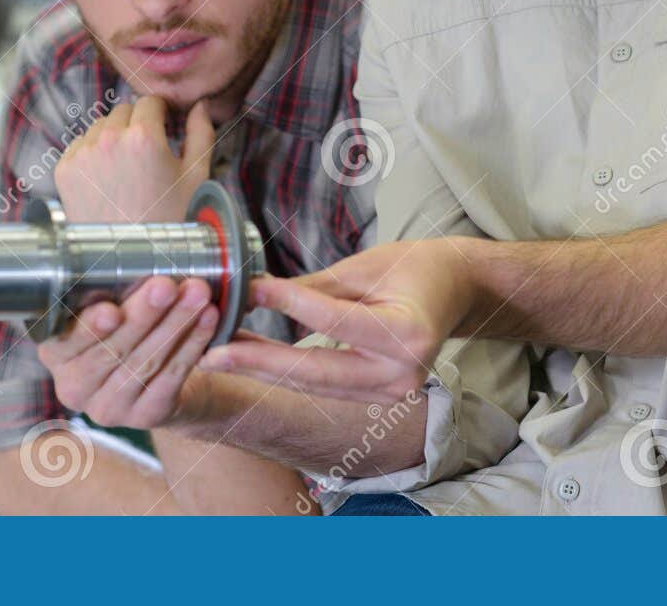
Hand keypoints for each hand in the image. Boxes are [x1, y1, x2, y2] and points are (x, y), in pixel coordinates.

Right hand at [37, 276, 218, 429]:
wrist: (156, 373)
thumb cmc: (127, 322)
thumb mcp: (107, 301)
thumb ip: (107, 282)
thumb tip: (130, 244)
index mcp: (56, 352)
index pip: (67, 341)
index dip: (88, 328)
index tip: (111, 310)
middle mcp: (74, 386)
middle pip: (111, 351)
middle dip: (143, 315)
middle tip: (167, 286)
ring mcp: (108, 407)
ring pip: (145, 363)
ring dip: (175, 325)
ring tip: (197, 293)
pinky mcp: (144, 416)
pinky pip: (171, 377)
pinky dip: (193, 344)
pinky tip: (208, 318)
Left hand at [54, 96, 213, 224]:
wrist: (127, 260)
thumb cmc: (168, 222)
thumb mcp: (196, 178)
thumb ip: (201, 134)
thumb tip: (200, 106)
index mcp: (144, 137)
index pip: (150, 101)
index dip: (162, 113)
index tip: (167, 127)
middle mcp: (108, 139)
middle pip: (123, 110)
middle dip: (138, 124)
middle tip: (148, 152)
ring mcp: (82, 154)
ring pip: (100, 126)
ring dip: (114, 136)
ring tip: (127, 167)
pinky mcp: (65, 170)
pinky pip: (80, 144)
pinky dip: (93, 152)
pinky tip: (108, 177)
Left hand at [198, 237, 479, 403]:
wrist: (455, 290)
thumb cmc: (414, 267)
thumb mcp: (364, 267)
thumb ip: (311, 287)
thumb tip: (254, 291)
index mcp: (406, 332)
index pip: (334, 320)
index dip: (289, 305)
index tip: (249, 290)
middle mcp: (402, 372)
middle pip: (317, 370)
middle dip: (259, 361)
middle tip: (212, 352)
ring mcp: (393, 392)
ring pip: (316, 385)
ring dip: (265, 370)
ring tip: (220, 355)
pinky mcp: (381, 398)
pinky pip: (326, 387)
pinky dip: (289, 374)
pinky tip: (253, 360)